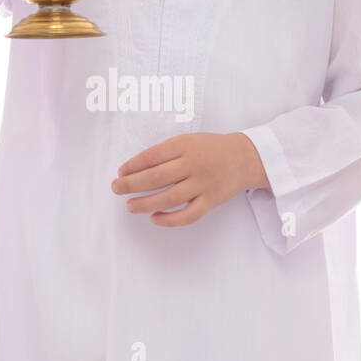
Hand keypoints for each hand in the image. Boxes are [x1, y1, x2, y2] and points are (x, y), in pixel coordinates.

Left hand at [111, 131, 268, 226]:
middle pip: (156, 177)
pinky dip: (170, 219)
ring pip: (169, 198)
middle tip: (116, 189)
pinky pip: (188, 215)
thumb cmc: (210, 149)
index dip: (132, 165)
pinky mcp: (211, 201)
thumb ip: (165, 152)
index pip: (152, 156)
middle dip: (131, 184)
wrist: (244, 157)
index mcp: (185, 145)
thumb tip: (135, 169)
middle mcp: (193, 164)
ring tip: (129, 206)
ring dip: (145, 204)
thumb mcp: (188, 140)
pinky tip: (155, 218)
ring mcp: (203, 184)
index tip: (120, 172)